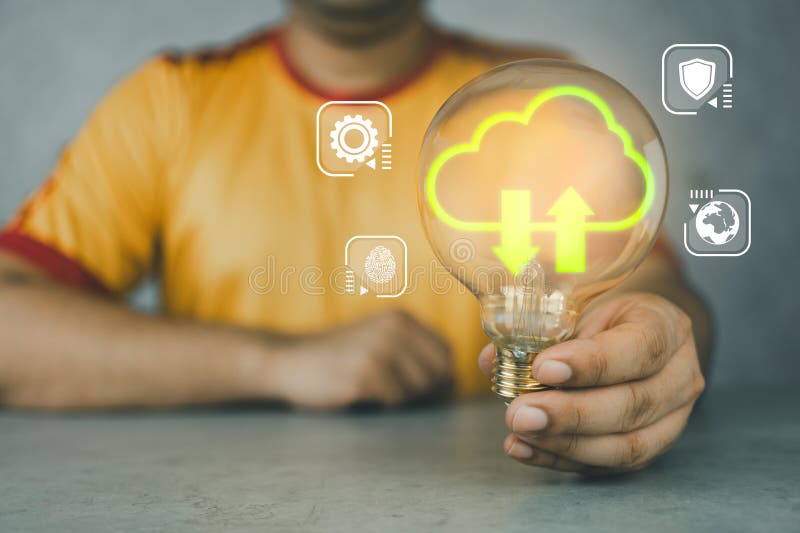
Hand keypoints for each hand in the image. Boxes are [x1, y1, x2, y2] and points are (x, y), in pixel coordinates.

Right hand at [275, 310, 451, 409]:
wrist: (289, 360)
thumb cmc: (340, 356)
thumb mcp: (380, 340)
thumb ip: (416, 352)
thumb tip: (454, 380)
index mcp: (400, 319)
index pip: (446, 353)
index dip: (440, 375)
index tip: (421, 384)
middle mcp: (393, 330)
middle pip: (437, 373)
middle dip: (422, 389)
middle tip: (390, 387)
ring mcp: (378, 351)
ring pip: (418, 389)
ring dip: (400, 396)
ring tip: (373, 386)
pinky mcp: (363, 375)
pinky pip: (394, 400)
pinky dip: (381, 402)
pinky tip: (359, 391)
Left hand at [478, 293, 704, 473]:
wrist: (637, 334)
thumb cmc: (605, 317)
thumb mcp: (580, 306)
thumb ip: (539, 330)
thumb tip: (492, 361)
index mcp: (666, 326)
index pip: (640, 348)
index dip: (592, 363)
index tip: (543, 367)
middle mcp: (680, 375)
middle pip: (633, 404)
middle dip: (570, 414)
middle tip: (520, 412)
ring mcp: (672, 418)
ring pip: (627, 445)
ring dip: (565, 443)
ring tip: (519, 433)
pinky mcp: (651, 448)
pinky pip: (608, 465)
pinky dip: (561, 460)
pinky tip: (524, 449)